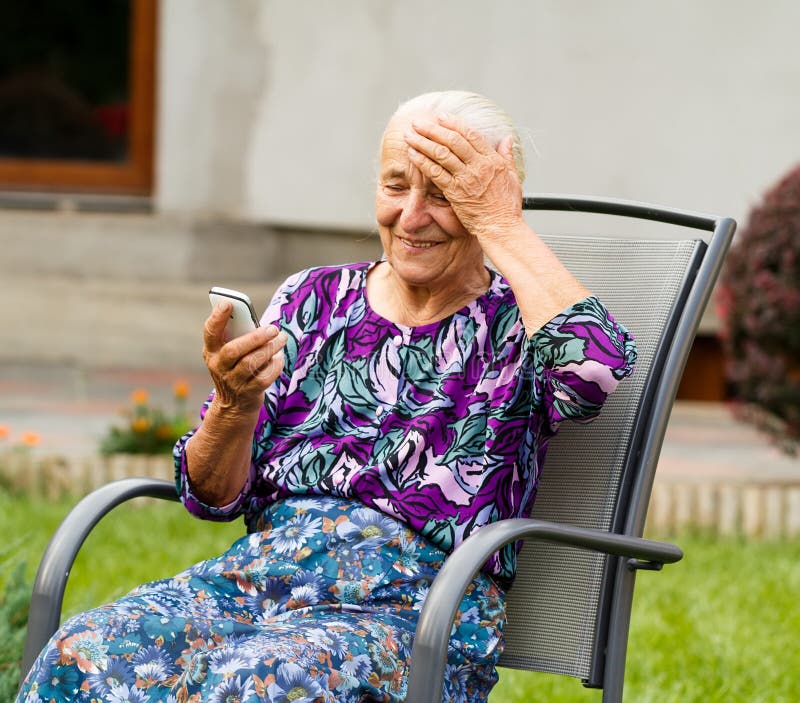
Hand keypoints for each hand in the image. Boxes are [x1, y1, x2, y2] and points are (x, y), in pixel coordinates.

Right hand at [202, 302, 286, 414]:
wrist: (233, 406)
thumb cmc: (235, 368)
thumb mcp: (229, 354)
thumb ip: (239, 338)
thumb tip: (259, 325)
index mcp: (211, 351)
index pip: (210, 332)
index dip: (217, 317)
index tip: (228, 303)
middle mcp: (218, 366)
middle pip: (234, 350)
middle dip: (255, 337)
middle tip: (273, 328)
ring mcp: (232, 382)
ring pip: (251, 362)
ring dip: (269, 348)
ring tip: (281, 338)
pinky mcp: (248, 393)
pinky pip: (264, 377)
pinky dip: (275, 365)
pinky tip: (280, 357)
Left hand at [404, 113, 522, 238]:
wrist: (500, 227)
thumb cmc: (507, 206)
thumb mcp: (513, 177)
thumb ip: (508, 156)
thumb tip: (507, 138)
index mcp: (492, 160)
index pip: (471, 135)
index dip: (454, 123)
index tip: (441, 116)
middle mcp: (478, 166)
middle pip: (453, 141)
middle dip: (433, 129)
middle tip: (418, 122)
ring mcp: (466, 179)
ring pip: (441, 154)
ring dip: (423, 142)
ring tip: (409, 136)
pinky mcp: (455, 192)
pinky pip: (435, 173)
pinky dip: (422, 162)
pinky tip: (412, 154)